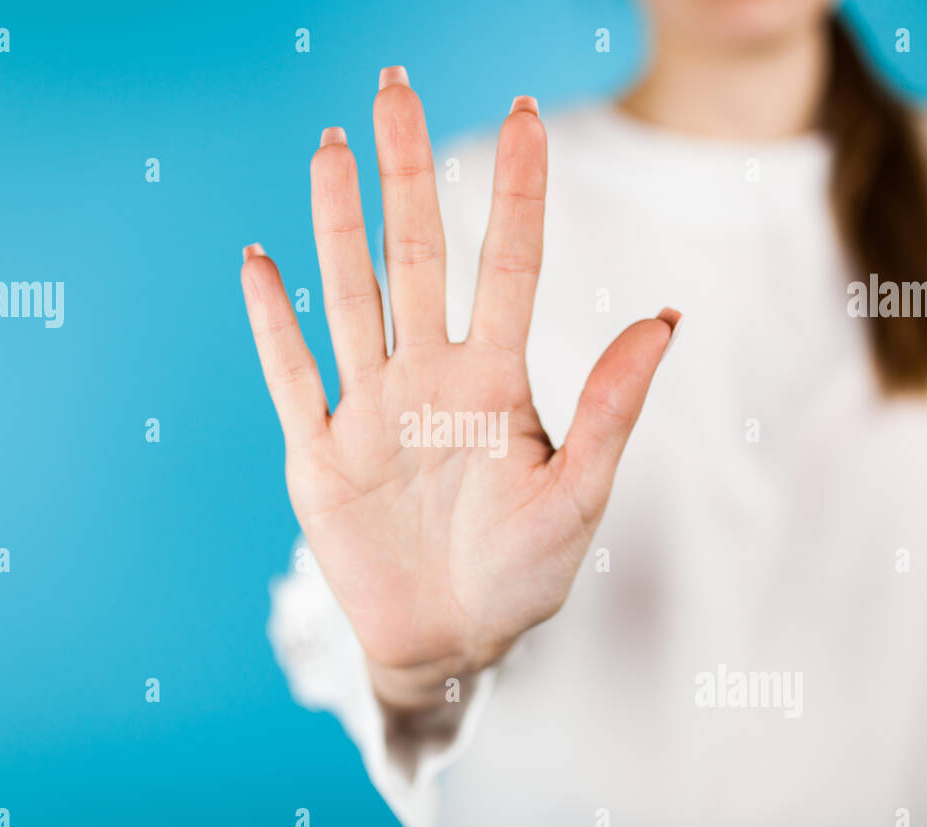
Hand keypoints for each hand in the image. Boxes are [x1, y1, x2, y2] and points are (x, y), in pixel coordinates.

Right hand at [241, 66, 678, 710]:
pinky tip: (258, 262)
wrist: (450, 639)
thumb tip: (668, 314)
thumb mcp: (581, 494)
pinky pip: (291, 376)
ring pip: (349, 296)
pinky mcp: (318, 454)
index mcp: (496, 381)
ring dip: (337, 224)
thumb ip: (612, 405)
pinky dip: (272, 323)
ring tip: (331, 148)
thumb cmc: (523, 571)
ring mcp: (370, 409)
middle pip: (416, 255)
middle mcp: (428, 376)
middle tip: (395, 86)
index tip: (527, 112)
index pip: (509, 265)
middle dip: (407, 172)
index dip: (518, 190)